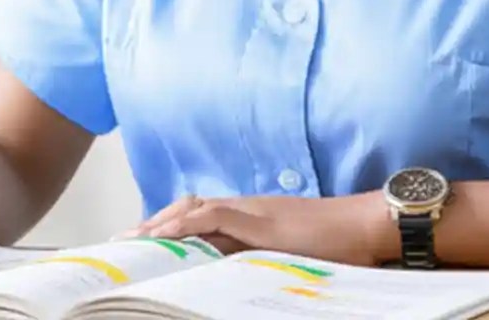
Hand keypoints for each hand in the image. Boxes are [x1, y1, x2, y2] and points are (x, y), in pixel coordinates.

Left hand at [119, 193, 385, 266]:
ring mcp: (252, 211)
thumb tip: (235, 279)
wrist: (366, 226)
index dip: (169, 227)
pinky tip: (162, 237)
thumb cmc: (339, 245)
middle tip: (123, 244)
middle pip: (187, 209)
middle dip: (153, 226)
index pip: (200, 216)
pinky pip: (213, 215)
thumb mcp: (291, 255)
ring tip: (131, 242)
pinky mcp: (260, 220)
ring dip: (159, 225)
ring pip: (193, 210)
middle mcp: (246, 208)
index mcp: (253, 217)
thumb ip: (262, 261)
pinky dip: (183, 225)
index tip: (142, 244)